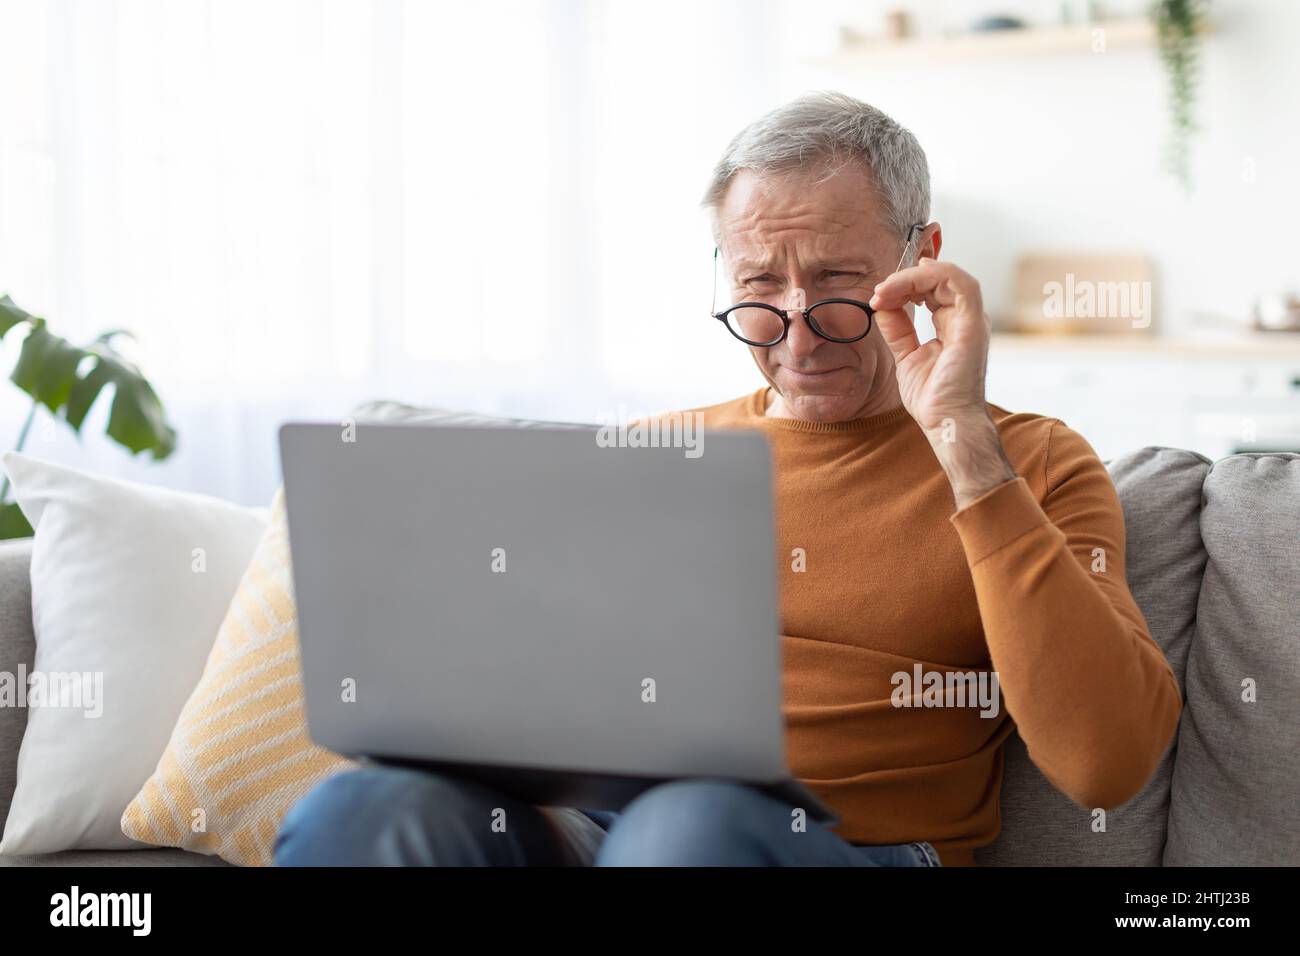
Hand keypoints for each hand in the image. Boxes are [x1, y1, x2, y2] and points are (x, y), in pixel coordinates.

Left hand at [869, 259, 1015, 507]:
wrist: (946, 422)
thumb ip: (898, 330)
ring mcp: (972, 320)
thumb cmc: (933, 398)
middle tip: (877, 293)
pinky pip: (961, 284)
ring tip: (885, 291)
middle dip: (903, 279)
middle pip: (938, 278)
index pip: (931, 289)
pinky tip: (904, 285)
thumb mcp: (906, 356)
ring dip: (911, 276)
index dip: (904, 285)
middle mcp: (965, 318)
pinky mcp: (973, 325)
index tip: (876, 298)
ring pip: (948, 275)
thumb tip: (883, 306)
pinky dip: (930, 276)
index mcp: (952, 324)